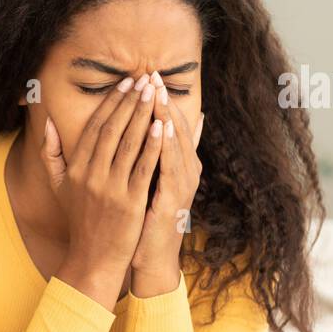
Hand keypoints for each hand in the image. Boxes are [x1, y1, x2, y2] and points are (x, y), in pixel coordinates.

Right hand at [42, 73, 162, 308]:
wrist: (93, 259)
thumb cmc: (80, 220)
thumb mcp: (59, 187)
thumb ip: (51, 154)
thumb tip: (47, 123)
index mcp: (76, 169)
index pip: (95, 128)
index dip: (111, 103)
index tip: (126, 84)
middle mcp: (91, 176)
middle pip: (113, 130)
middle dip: (130, 101)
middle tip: (145, 78)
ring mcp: (110, 189)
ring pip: (130, 143)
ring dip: (144, 115)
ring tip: (156, 93)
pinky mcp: (129, 202)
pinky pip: (144, 167)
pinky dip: (154, 145)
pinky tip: (163, 125)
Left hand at [130, 71, 203, 296]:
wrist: (150, 257)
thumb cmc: (145, 219)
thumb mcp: (150, 181)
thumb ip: (154, 155)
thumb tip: (158, 129)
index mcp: (178, 164)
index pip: (170, 124)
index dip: (159, 100)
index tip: (146, 76)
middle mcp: (186, 170)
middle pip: (176, 127)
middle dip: (164, 100)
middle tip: (153, 74)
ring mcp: (183, 184)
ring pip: (176, 142)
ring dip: (167, 115)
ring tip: (157, 92)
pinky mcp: (175, 198)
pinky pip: (172, 166)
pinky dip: (168, 145)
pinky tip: (162, 127)